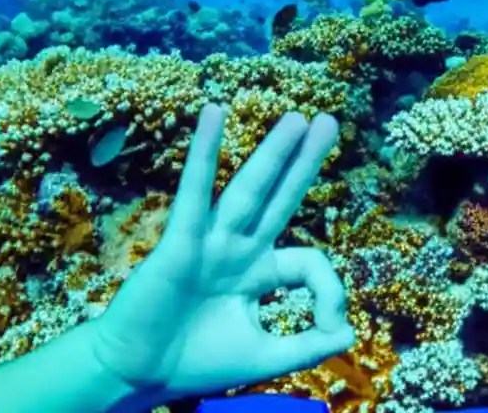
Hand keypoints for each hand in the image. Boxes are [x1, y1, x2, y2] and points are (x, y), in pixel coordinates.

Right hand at [88, 105, 355, 405]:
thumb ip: (307, 346)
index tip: (331, 322)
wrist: (137, 375)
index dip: (330, 290)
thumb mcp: (265, 357)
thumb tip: (350, 334)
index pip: (310, 262)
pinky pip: (195, 192)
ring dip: (274, 153)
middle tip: (329, 121)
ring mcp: (211, 242)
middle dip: (305, 161)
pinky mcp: (180, 241)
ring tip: (298, 118)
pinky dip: (203, 152)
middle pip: (281, 197)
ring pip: (250, 190)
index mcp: (261, 272)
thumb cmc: (196, 361)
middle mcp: (240, 248)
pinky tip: (212, 113)